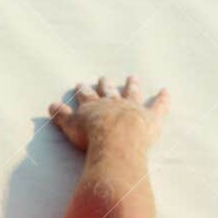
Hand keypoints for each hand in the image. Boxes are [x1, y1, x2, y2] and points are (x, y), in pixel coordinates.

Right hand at [48, 75, 169, 152]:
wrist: (115, 140)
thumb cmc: (91, 137)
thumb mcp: (70, 127)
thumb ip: (61, 116)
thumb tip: (51, 105)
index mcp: (94, 107)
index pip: (87, 96)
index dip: (83, 91)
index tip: (81, 84)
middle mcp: (113, 103)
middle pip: (109, 91)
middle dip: (106, 85)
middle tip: (104, 77)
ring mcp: (133, 108)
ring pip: (132, 94)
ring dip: (132, 85)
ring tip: (132, 77)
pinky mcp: (150, 117)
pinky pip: (159, 106)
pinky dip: (163, 99)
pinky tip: (166, 91)